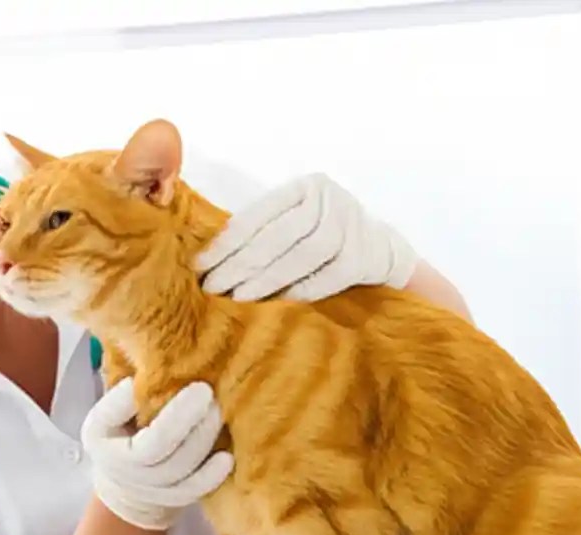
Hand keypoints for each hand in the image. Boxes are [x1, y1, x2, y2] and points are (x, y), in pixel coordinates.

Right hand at [81, 378, 232, 530]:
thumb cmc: (119, 435)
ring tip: (217, 410)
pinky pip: (194, 489)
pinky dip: (212, 475)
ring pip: (180, 467)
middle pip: (158, 447)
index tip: (189, 386)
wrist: (125, 486)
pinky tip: (227, 457)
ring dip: (202, 437)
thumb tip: (142, 381)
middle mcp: (125, 469)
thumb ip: (121, 400)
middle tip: (206, 391)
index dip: (166, 409)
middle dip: (185, 418)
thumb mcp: (106, 415)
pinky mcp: (174, 498)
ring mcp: (151, 489)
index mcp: (104, 442)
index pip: (126, 422)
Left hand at [196, 173, 418, 301]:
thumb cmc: (322, 235)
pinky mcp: (362, 257)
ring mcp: (349, 227)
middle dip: (239, 264)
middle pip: (276, 236)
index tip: (199, 265)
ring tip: (238, 297)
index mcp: (303, 187)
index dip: (225, 242)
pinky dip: (299, 290)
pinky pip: (325, 278)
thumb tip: (210, 260)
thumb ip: (262, 230)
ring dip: (266, 279)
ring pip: (300, 256)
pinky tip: (278, 301)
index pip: (256, 215)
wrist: (381, 248)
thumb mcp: (295, 219)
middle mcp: (328, 199)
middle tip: (212, 286)